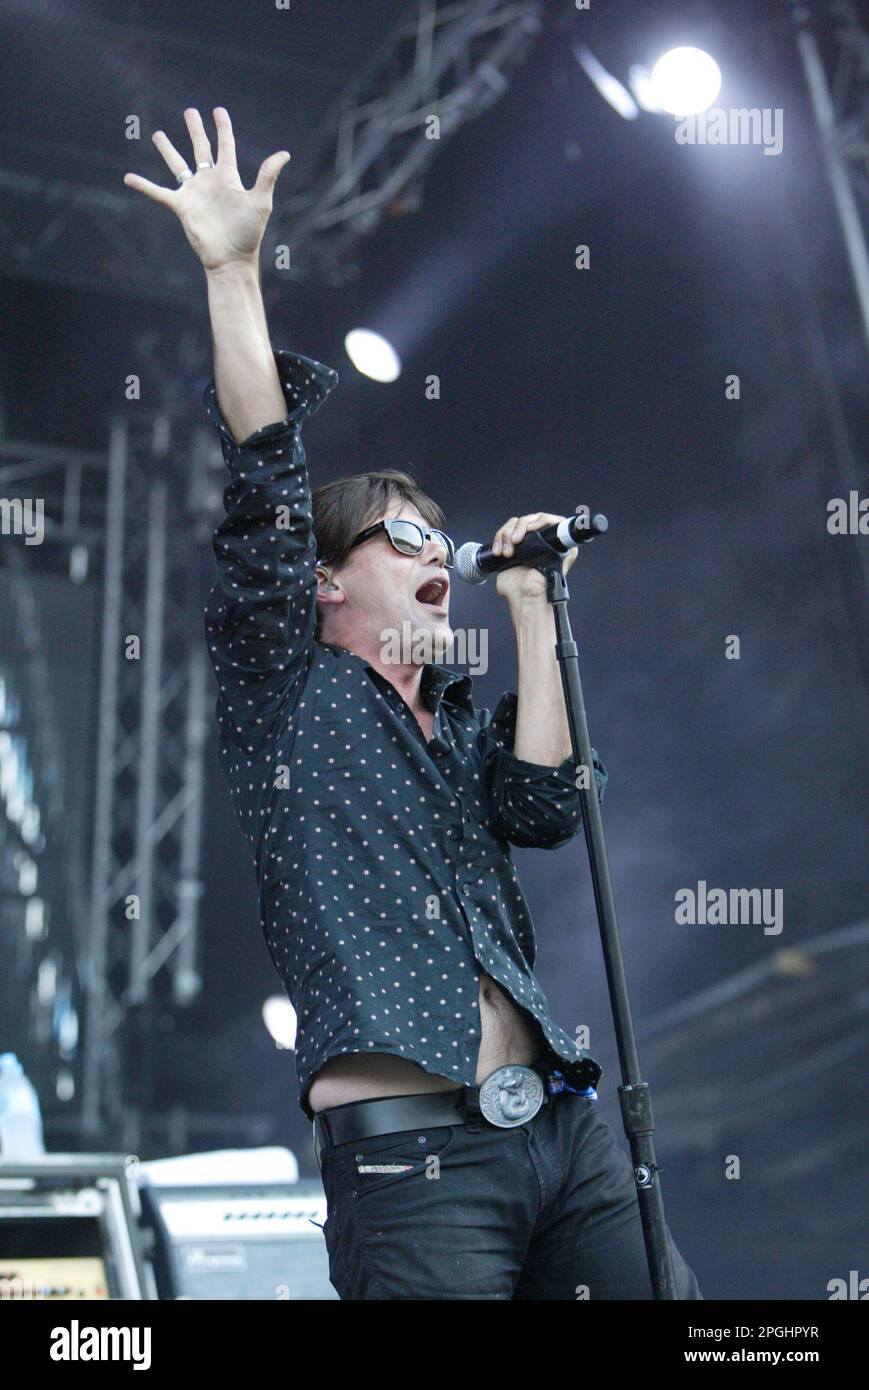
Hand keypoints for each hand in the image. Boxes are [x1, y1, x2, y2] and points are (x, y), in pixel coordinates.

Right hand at [123, 107, 289, 270]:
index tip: (218, 111)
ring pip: (177, 165)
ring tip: (156, 134)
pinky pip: (158, 193)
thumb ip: (267, 176)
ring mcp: (194, 193)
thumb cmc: (249, 233)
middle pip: (201, 149)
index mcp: (228, 177)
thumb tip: (284, 153)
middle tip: (189, 112)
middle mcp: (209, 182)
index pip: (225, 146)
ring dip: (167, 150)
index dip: (222, 128)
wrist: (230, 259)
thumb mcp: (260, 202)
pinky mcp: (181, 207)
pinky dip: (144, 186)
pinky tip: (128, 178)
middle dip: (195, 130)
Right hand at [493, 512, 577, 606]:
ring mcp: (523, 543)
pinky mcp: (508, 547)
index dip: (540, 520)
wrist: (524, 596)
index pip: (548, 520)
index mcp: (552, 543)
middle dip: (520, 528)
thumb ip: (567, 549)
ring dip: (507, 536)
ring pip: (513, 524)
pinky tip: (499, 552)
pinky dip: (499, 540)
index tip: (533, 529)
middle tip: (516, 541)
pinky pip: (502, 534)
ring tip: (508, 553)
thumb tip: (567, 536)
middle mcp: (538, 540)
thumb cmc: (542, 585)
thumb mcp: (561, 564)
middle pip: (529, 519)